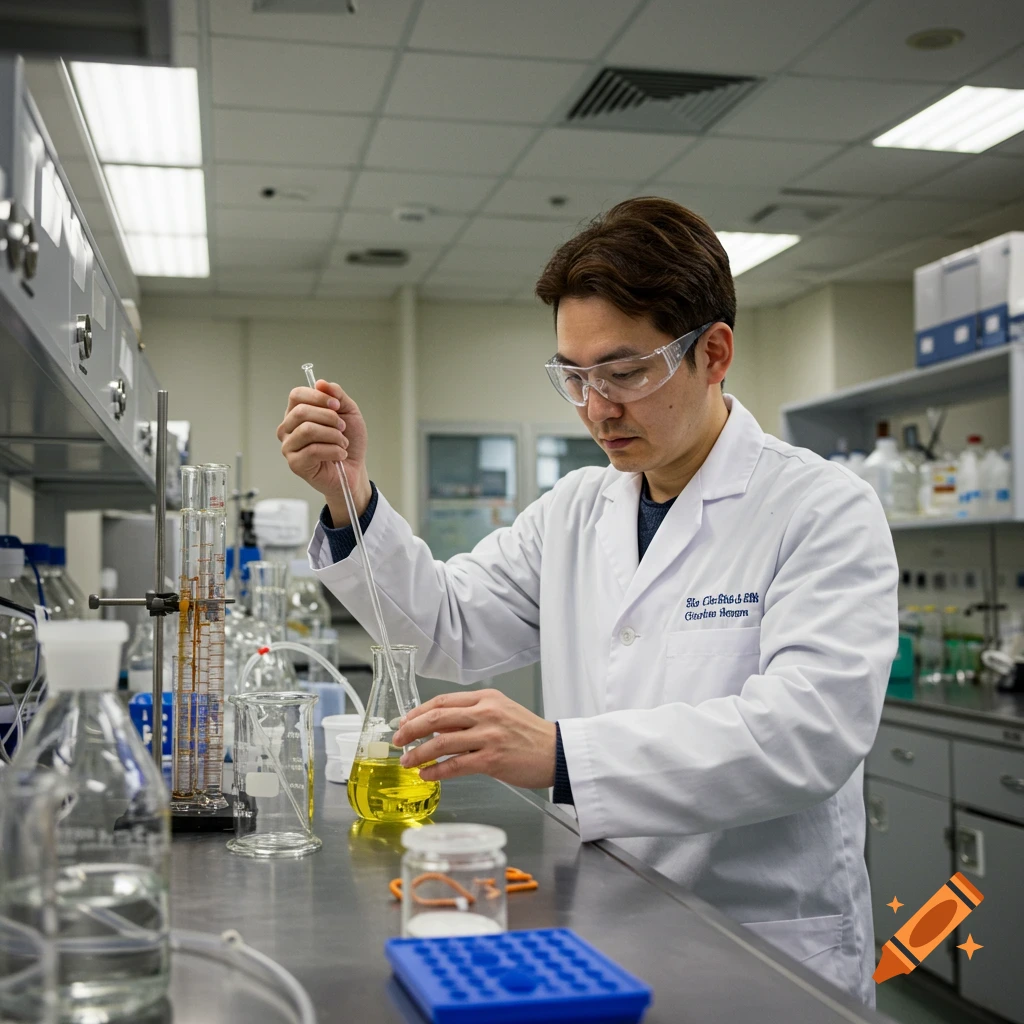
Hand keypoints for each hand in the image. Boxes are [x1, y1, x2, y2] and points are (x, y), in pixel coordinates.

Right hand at [277, 379, 370, 525]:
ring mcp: (289, 447)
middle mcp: (288, 428)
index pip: (296, 395)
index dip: (318, 397)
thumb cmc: (349, 442)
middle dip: (330, 418)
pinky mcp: (295, 464)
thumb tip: (320, 383)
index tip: (337, 406)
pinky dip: (334, 451)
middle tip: (343, 429)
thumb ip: (336, 395)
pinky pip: (313, 451)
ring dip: (334, 436)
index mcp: (297, 413)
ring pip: (308, 430)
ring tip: (342, 444)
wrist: (355, 469)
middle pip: (302, 412)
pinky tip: (340, 455)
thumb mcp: (349, 412)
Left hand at [392, 689, 556, 789]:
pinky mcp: (492, 759)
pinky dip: (436, 771)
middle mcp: (486, 713)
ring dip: (419, 753)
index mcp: (486, 698)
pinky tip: (427, 774)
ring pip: (442, 742)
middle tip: (397, 740)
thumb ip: (471, 717)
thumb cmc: (529, 734)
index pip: (442, 700)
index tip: (404, 721)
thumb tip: (438, 727)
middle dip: (411, 730)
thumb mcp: (501, 712)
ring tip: (407, 762)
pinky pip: (456, 765)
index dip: (418, 711)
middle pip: (437, 717)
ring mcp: (489, 736)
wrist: (557, 751)